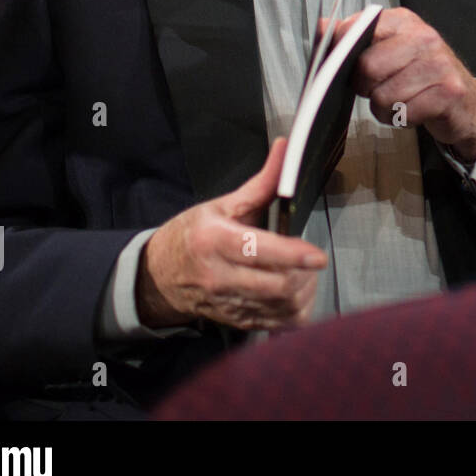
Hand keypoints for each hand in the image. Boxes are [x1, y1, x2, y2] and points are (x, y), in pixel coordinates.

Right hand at [136, 138, 326, 329]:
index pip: (257, 250)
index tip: (316, 256)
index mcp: (214, 241)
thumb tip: (286, 149)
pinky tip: (294, 293)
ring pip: (282, 307)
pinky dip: (296, 311)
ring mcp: (228, 304)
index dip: (291, 255)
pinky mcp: (237, 322)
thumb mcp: (222, 205)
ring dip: (304, 291)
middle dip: (303, 273)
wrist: (158, 277)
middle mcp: (219, 277)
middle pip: (276, 285)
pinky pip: (279, 326)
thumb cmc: (193, 235)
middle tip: (309, 259)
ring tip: (302, 273)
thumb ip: (262, 182)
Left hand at [327, 8, 475, 161]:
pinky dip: (402, 119)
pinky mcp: (447, 92)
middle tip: (380, 88)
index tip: (348, 65)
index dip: (344, 53)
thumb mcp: (390, 49)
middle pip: (367, 68)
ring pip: (383, 96)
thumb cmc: (423, 76)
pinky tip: (414, 110)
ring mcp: (438, 64)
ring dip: (385, 109)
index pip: (356, 30)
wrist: (467, 104)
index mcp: (403, 21)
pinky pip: (404, 113)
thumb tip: (323, 27)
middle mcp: (423, 37)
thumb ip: (355, 38)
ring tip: (400, 101)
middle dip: (366, 88)